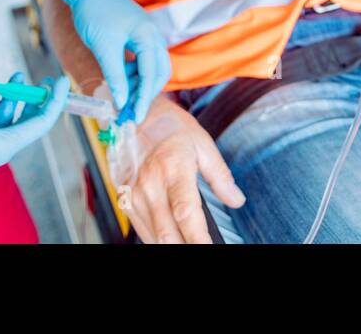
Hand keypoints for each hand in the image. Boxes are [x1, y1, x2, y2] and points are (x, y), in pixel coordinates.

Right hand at [0, 54, 67, 208]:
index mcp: (8, 144)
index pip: (42, 122)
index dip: (55, 101)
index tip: (63, 81)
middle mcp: (0, 147)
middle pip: (26, 120)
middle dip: (35, 99)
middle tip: (43, 80)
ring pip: (6, 120)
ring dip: (12, 99)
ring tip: (15, 78)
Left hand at [38, 0, 169, 123]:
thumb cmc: (93, 12)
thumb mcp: (103, 47)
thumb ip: (115, 75)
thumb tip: (122, 101)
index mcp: (148, 36)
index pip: (152, 75)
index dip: (143, 98)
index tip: (135, 118)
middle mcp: (153, 35)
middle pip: (159, 72)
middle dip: (145, 93)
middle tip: (129, 112)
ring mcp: (147, 33)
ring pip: (152, 67)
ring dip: (139, 84)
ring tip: (121, 96)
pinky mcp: (138, 34)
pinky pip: (143, 59)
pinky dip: (134, 73)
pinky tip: (120, 79)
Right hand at [121, 97, 245, 243]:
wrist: (134, 113)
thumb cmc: (168, 126)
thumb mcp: (202, 143)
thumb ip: (220, 176)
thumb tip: (236, 199)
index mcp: (172, 168)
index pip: (186, 213)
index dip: (198, 238)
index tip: (209, 247)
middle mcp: (149, 184)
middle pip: (167, 233)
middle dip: (185, 247)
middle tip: (202, 247)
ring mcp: (134, 193)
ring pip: (153, 236)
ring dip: (171, 245)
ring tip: (189, 242)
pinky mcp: (124, 197)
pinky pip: (141, 228)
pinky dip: (157, 238)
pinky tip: (171, 237)